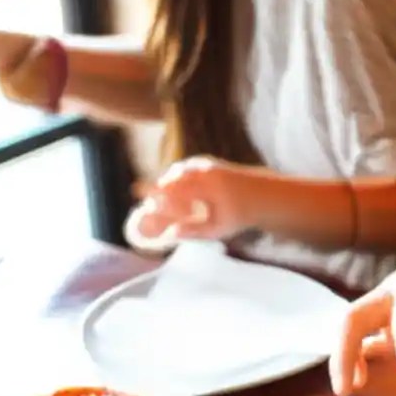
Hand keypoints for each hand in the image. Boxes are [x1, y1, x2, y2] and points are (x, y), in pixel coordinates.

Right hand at [132, 157, 257, 240]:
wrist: (260, 195)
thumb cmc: (238, 216)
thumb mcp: (217, 229)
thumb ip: (193, 231)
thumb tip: (170, 233)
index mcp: (206, 188)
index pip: (173, 189)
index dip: (153, 190)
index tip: (135, 189)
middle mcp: (204, 173)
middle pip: (172, 178)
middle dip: (161, 189)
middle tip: (154, 202)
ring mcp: (206, 164)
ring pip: (178, 170)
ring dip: (170, 182)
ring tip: (170, 199)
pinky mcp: (208, 161)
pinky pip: (186, 167)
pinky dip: (178, 176)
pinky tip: (179, 188)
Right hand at [330, 256, 395, 395]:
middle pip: (356, 314)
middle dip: (346, 352)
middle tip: (344, 389)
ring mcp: (389, 301)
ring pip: (354, 325)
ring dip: (347, 356)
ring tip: (350, 388)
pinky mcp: (388, 319)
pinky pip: (365, 336)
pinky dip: (358, 357)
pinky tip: (360, 379)